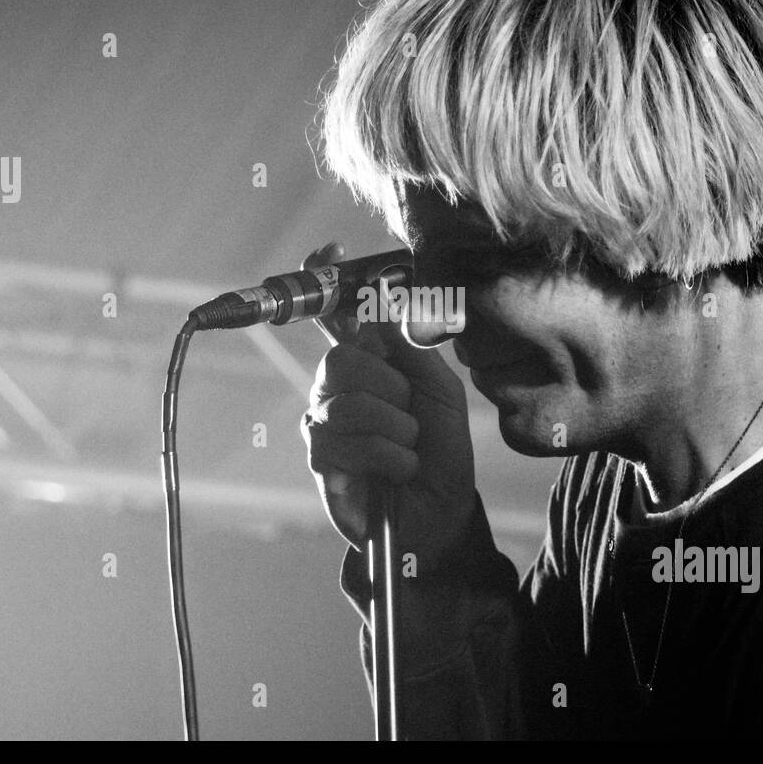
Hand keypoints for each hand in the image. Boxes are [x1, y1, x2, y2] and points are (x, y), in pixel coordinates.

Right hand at [299, 242, 477, 572]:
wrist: (442, 513)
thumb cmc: (442, 453)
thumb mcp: (441, 392)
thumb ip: (412, 349)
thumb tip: (382, 303)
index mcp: (369, 365)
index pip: (337, 317)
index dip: (325, 283)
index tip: (327, 250)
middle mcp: (338, 388)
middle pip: (341, 358)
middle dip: (388, 386)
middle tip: (410, 413)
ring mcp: (324, 423)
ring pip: (345, 401)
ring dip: (394, 427)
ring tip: (409, 449)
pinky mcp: (320, 459)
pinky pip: (340, 439)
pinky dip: (386, 455)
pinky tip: (398, 469)